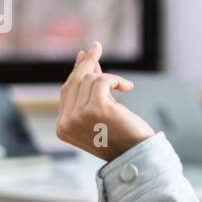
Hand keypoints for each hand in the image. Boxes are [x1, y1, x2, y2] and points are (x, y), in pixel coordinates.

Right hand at [56, 41, 153, 160]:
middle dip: (87, 63)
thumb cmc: (122, 135)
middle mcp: (66, 122)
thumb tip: (86, 61)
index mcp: (63, 128)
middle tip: (96, 46)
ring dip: (109, 79)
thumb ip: (90, 91)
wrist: (139, 154)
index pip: (66, 92)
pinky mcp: (95, 108)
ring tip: (124, 86)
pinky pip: (103, 80)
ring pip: (90, 80)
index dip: (76, 72)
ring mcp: (78, 116)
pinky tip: (128, 87)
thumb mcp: (101, 112)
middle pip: (75, 82)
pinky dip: (116, 80)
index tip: (84, 56)